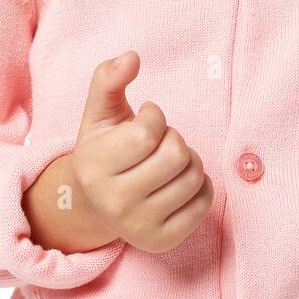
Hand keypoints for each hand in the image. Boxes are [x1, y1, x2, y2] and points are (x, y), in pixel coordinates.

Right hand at [64, 52, 214, 254]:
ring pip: (193, 177)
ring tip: (167, 161)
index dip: (155, 117)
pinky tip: (177, 181)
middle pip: (176, 155)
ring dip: (187, 159)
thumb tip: (131, 56)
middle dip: (173, 137)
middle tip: (158, 142)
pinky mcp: (162, 242)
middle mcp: (113, 203)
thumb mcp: (98, 112)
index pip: (148, 132)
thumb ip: (108, 78)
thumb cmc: (104, 149)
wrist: (95, 205)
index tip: (145, 118)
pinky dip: (199, 184)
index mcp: (93, 167)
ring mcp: (138, 228)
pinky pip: (204, 202)